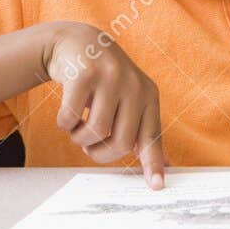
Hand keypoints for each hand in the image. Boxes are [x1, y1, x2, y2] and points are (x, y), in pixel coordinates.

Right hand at [45, 23, 166, 188]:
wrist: (79, 42)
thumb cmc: (106, 80)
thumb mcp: (131, 99)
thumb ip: (143, 130)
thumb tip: (164, 165)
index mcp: (149, 96)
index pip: (153, 136)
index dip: (153, 162)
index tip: (156, 186)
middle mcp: (134, 86)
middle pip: (121, 142)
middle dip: (101, 154)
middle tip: (90, 147)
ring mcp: (109, 78)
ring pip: (96, 132)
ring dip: (80, 139)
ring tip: (79, 129)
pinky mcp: (84, 74)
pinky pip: (70, 118)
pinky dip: (65, 124)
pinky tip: (68, 115)